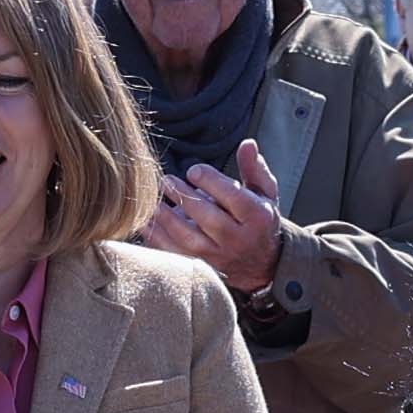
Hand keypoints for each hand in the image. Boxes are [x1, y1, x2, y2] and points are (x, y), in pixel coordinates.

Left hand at [142, 139, 285, 292]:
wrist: (260, 265)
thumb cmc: (258, 220)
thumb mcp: (264, 193)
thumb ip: (254, 168)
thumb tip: (247, 143)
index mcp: (257, 217)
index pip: (233, 197)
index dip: (211, 181)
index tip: (193, 170)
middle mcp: (239, 240)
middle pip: (209, 218)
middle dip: (184, 197)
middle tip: (167, 180)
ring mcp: (220, 258)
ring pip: (190, 240)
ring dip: (168, 219)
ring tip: (156, 200)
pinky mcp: (203, 270)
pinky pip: (177, 257)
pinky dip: (158, 241)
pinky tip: (147, 224)